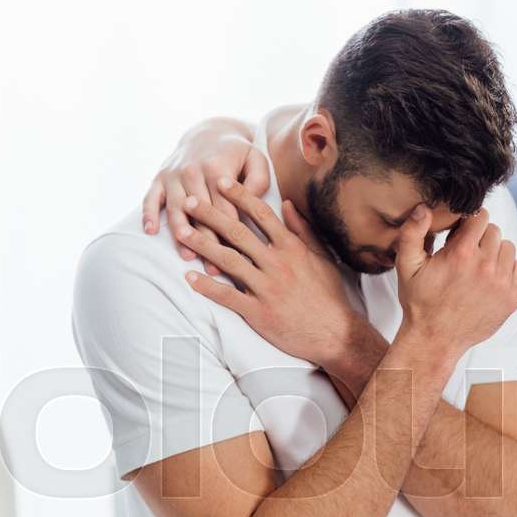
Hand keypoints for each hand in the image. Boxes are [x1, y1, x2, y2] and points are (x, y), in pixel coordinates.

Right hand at [142, 129, 269, 253]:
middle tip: (215, 269)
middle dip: (208, 243)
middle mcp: (192, 172)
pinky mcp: (159, 178)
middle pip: (200, 215)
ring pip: (176, 210)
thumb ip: (259, 180)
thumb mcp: (256, 159)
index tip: (239, 260)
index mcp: (217, 170)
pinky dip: (148, 214)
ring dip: (181, 234)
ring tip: (188, 256)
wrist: (209, 132)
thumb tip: (249, 201)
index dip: (231, 237)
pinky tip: (150, 232)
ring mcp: (173, 175)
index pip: (224, 210)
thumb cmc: (238, 153)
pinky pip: (150, 197)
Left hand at [181, 182, 368, 368]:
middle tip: (190, 201)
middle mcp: (277, 264)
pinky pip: (228, 297)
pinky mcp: (259, 312)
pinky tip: (190, 278)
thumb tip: (287, 204)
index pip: (262, 214)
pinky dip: (207, 287)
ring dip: (202, 245)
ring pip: (228, 261)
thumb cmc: (329, 295)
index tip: (221, 182)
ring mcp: (267, 288)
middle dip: (211, 215)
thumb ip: (303, 230)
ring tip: (181, 233)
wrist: (335, 334)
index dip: (240, 196)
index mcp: (292, 248)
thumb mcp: (322, 257)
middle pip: (238, 233)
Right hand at [393, 207, 516, 360]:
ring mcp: (502, 283)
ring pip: (508, 248)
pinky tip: (489, 279)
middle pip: (494, 231)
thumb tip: (424, 208)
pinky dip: (507, 270)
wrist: (435, 339)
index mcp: (462, 254)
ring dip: (494, 252)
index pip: (480, 216)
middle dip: (480, 237)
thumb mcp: (407, 266)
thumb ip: (412, 232)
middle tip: (466, 253)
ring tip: (477, 267)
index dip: (469, 222)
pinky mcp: (512, 298)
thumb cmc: (420, 302)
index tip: (462, 234)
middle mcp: (485, 266)